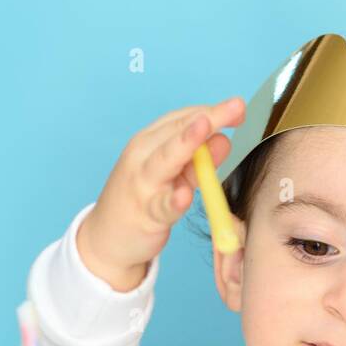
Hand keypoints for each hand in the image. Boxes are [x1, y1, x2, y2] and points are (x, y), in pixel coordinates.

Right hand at [76, 95, 245, 290]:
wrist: (106, 238)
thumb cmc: (144, 201)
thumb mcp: (174, 177)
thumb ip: (199, 161)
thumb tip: (225, 139)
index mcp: (150, 142)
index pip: (182, 118)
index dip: (211, 111)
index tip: (238, 107)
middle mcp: (143, 156)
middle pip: (177, 131)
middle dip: (208, 117)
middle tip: (236, 106)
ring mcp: (142, 184)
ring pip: (165, 160)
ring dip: (186, 142)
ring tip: (205, 128)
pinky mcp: (145, 215)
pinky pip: (162, 206)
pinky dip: (173, 201)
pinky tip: (184, 195)